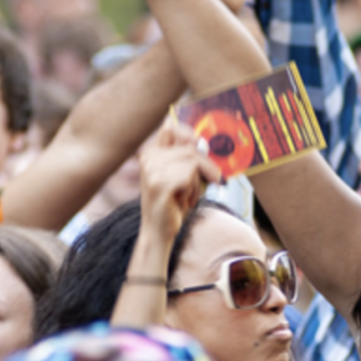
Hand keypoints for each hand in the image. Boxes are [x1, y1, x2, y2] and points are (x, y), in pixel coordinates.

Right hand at [139, 118, 222, 243]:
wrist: (159, 232)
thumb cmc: (172, 204)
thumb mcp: (180, 176)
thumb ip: (186, 158)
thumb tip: (201, 140)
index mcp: (150, 153)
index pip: (170, 128)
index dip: (188, 133)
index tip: (200, 145)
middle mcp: (148, 158)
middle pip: (189, 148)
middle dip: (205, 166)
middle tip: (212, 180)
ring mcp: (152, 170)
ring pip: (192, 163)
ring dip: (198, 182)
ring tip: (189, 196)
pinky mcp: (159, 184)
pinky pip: (189, 176)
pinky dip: (194, 190)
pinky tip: (185, 201)